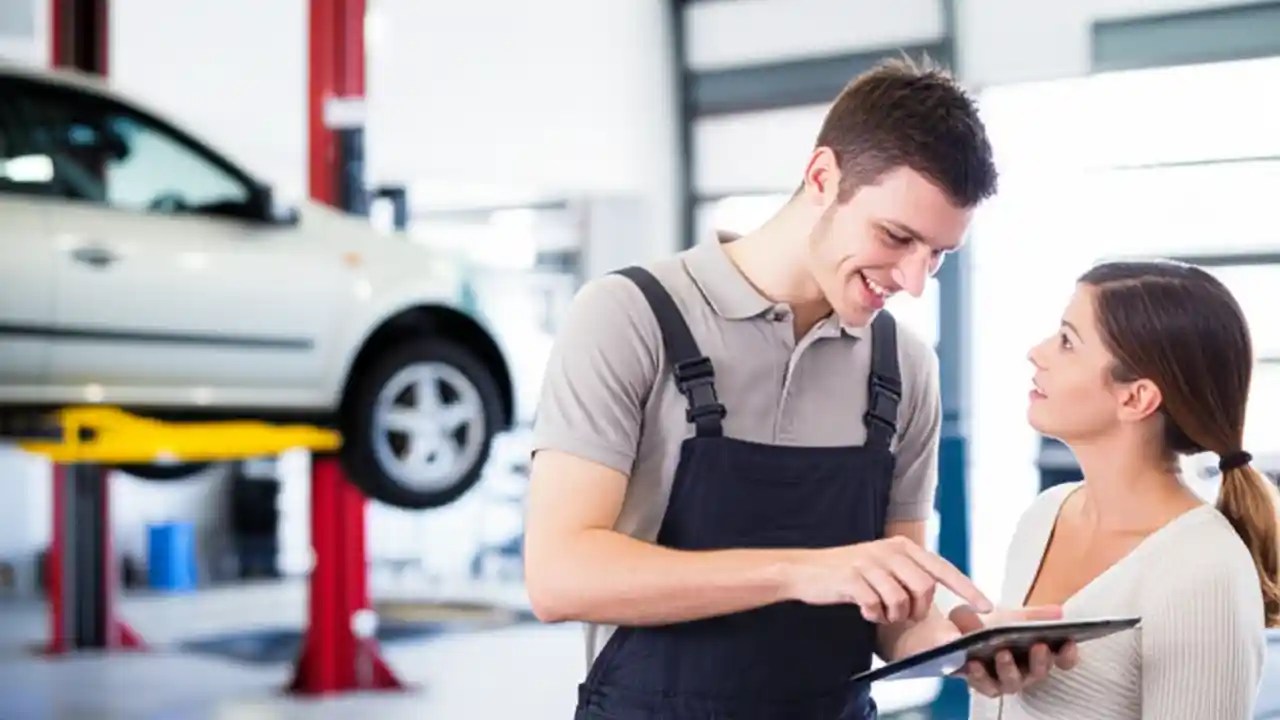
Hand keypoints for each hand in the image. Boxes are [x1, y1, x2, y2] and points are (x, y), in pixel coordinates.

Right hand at [785, 537, 992, 623]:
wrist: (805, 570)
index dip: (967, 588)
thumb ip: (907, 575)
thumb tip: (931, 598)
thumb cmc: (847, 572)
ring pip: (902, 601)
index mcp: (901, 546)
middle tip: (899, 616)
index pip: (943, 568)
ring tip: (879, 612)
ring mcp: (871, 563)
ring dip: (893, 616)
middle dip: (917, 611)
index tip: (987, 607)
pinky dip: (874, 616)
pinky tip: (864, 611)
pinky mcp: (853, 579)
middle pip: (925, 589)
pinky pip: (877, 607)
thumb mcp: (881, 566)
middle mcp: (889, 550)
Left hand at [949, 604, 1080, 697]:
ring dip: (1009, 668)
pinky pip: (984, 685)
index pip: (1062, 660)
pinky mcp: (984, 685)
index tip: (1070, 642)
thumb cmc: (994, 626)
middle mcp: (1027, 672)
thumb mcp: (1013, 616)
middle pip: (1039, 671)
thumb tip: (1058, 612)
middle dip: (1040, 660)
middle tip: (1038, 645)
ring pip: (1013, 682)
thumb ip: (1034, 615)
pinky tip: (974, 663)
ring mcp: (1006, 681)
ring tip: (1003, 653)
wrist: (964, 631)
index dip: (1069, 654)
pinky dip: (980, 675)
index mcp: (1039, 655)